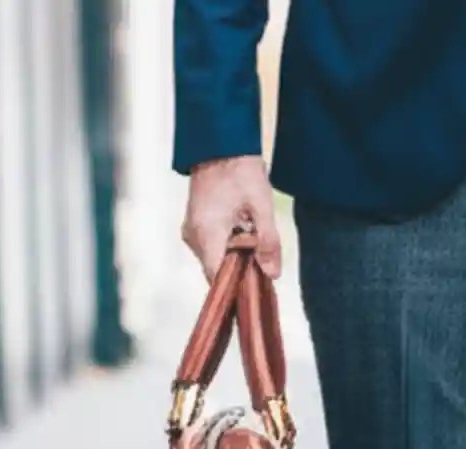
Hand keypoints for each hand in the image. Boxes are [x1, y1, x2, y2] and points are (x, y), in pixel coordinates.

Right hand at [182, 155, 280, 280]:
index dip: (239, 287)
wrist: (220, 145)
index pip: (218, 279)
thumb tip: (273, 275)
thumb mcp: (262, 206)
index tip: (259, 287)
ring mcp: (192, 232)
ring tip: (255, 233)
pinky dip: (231, 246)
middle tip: (265, 254)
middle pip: (218, 271)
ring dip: (238, 256)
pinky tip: (245, 229)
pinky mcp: (196, 226)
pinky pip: (214, 248)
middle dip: (243, 270)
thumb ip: (268, 242)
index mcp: (206, 234)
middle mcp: (193, 237)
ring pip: (217, 260)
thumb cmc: (241, 170)